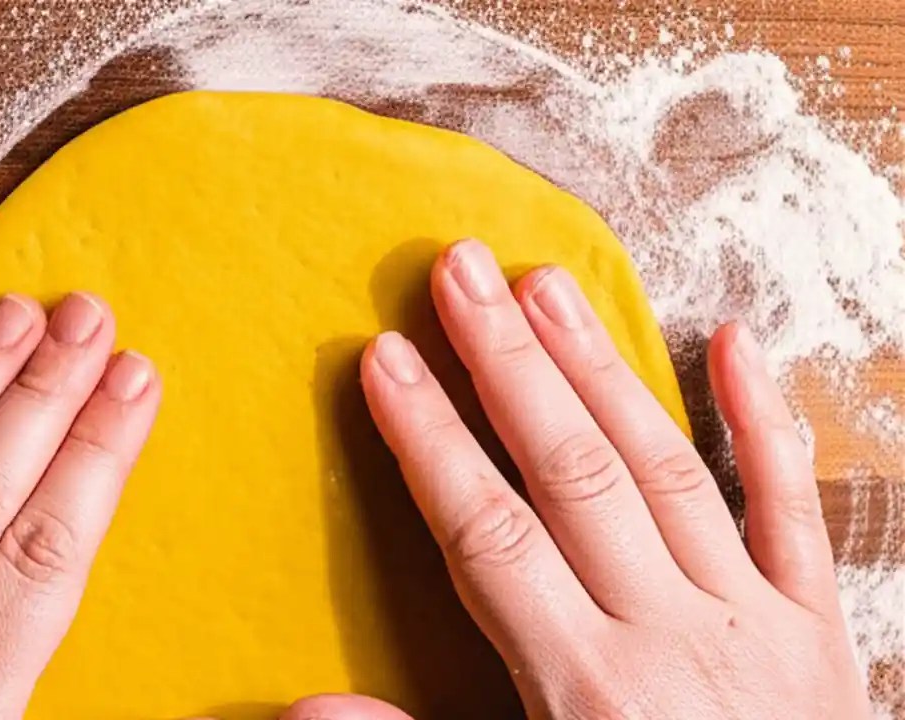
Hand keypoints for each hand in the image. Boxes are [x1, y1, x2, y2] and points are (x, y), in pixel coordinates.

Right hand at [282, 240, 870, 718]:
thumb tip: (305, 705)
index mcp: (584, 690)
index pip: (486, 535)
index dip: (430, 441)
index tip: (388, 360)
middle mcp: (667, 634)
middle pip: (570, 473)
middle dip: (508, 366)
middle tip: (462, 272)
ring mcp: (750, 621)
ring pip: (663, 469)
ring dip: (600, 368)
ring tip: (546, 286)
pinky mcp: (817, 625)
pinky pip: (793, 510)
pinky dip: (765, 421)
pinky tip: (734, 340)